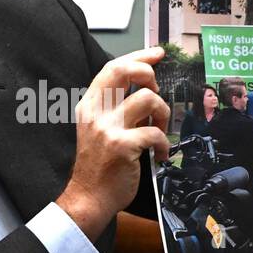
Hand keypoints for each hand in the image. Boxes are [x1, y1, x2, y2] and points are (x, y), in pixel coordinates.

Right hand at [57, 46, 170, 240]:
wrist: (88, 198)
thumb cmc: (97, 167)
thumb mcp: (98, 130)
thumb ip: (116, 110)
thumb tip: (145, 92)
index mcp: (89, 106)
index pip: (112, 68)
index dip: (138, 56)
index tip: (156, 53)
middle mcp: (96, 113)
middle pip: (125, 71)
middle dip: (148, 74)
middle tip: (155, 92)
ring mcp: (108, 129)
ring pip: (147, 98)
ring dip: (162, 113)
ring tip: (158, 129)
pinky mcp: (122, 146)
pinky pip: (155, 133)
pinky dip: (164, 144)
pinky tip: (160, 154)